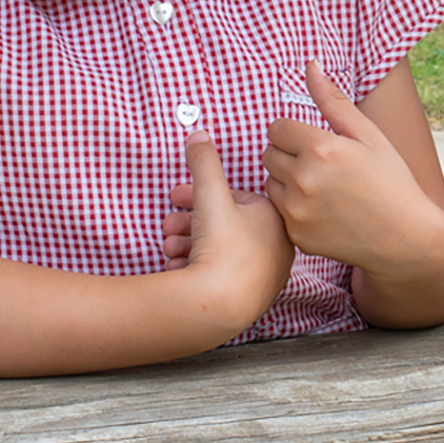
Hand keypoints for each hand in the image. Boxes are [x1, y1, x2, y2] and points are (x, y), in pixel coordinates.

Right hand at [161, 129, 293, 320]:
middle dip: (189, 221)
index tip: (178, 196)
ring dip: (186, 243)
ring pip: (217, 250)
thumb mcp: (209, 194)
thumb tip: (198, 135)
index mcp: (274, 220)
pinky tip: (176, 267)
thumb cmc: (222, 249)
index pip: (235, 198)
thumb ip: (204, 162)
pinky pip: (217, 276)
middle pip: (223, 225)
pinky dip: (194, 268)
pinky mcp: (246, 300)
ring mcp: (262, 277)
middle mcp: (275, 249)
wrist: (217, 307)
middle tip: (169, 222)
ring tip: (169, 246)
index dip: (201, 195)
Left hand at [262, 60, 443, 274]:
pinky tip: (323, 210)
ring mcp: (297, 211)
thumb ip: (333, 100)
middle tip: (321, 165)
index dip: (295, 132)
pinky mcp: (296, 236)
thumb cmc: (391, 180)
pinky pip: (279, 212)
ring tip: (321, 188)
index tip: (315, 142)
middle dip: (289, 154)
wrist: (405, 238)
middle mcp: (303, 180)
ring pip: (271, 183)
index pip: (277, 128)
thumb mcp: (368, 135)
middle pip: (269, 154)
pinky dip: (294, 209)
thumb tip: (311, 65)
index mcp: (320, 148)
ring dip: (287, 181)